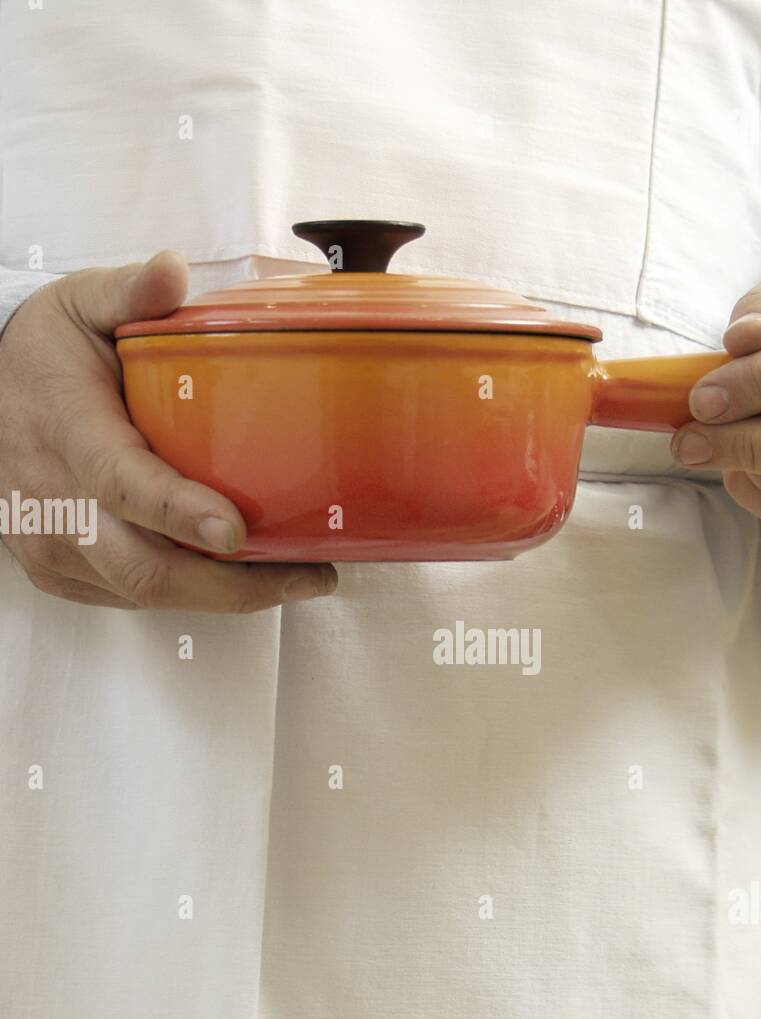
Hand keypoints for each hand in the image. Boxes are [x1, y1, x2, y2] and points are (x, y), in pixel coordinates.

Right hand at [0, 251, 336, 608]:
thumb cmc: (44, 354)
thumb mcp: (81, 304)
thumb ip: (130, 293)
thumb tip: (174, 271)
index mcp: (68, 433)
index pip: (124, 485)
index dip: (182, 514)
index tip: (238, 529)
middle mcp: (56, 502)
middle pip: (145, 569)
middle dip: (232, 586)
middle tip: (309, 574)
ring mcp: (54, 546)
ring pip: (144, 593)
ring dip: (223, 595)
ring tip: (294, 576)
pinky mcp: (61, 573)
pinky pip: (131, 598)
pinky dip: (189, 593)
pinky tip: (239, 575)